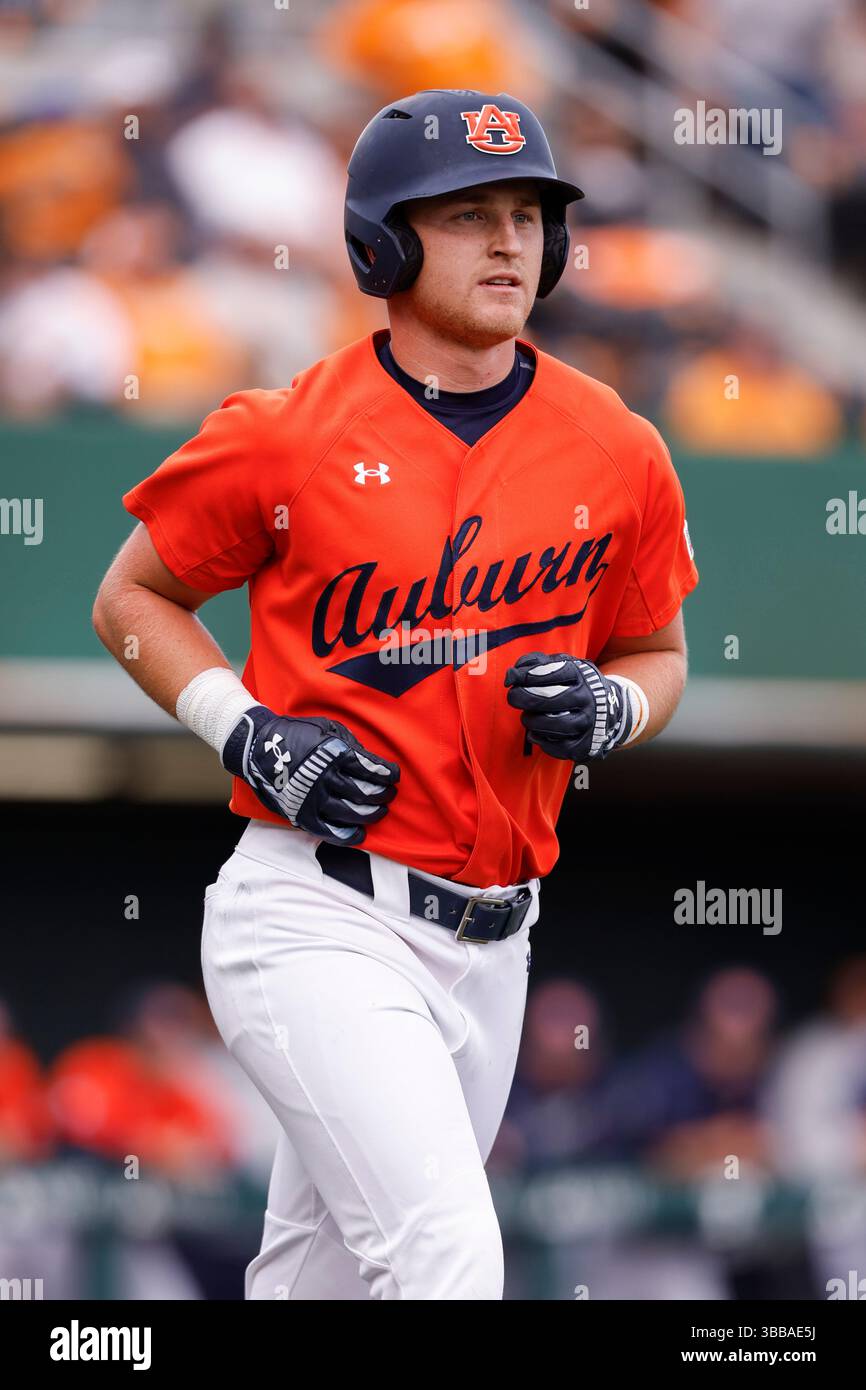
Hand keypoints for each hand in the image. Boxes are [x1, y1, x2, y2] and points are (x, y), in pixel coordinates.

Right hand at [221, 706, 399, 844]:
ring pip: (353, 814)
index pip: (371, 768)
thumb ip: (350, 743)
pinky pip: (331, 832)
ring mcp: (313, 799)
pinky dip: (350, 836)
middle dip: (384, 795)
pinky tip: (360, 833)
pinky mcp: (302, 815)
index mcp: (334, 753)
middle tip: (389, 794)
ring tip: (379, 811)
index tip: (394, 776)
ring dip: (372, 814)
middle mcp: (326, 777)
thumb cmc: (295, 734)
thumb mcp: (326, 728)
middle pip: (366, 793)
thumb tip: (371, 761)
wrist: (256, 747)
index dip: (388, 774)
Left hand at [504, 652, 632, 760]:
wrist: (610, 710)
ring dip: (532, 721)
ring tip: (527, 717)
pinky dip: (541, 740)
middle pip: (549, 700)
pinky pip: (557, 747)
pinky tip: (536, 733)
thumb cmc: (576, 686)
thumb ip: (535, 664)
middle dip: (524, 698)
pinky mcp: (585, 745)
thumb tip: (510, 675)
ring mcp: (588, 723)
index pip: (552, 672)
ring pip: (554, 725)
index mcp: (582, 676)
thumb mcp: (563, 666)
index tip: (515, 679)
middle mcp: (588, 698)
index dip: (528, 675)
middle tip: (514, 697)